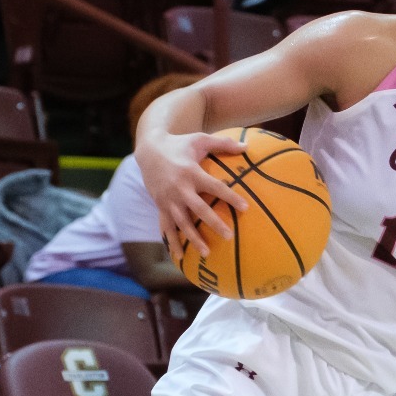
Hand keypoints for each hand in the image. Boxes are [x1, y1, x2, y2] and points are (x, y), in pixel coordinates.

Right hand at [136, 129, 251, 258]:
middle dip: (214, 224)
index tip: (246, 208)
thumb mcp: (199, 139)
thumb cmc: (179, 144)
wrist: (148, 150)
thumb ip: (223, 143)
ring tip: (207, 253)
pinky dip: (172, 241)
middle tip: (229, 236)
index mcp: (191, 172)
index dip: (230, 197)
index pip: (214, 187)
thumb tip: (247, 146)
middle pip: (199, 209)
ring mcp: (168, 199)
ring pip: (182, 223)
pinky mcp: (160, 206)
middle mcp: (179, 188)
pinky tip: (179, 256)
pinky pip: (166, 227)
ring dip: (193, 239)